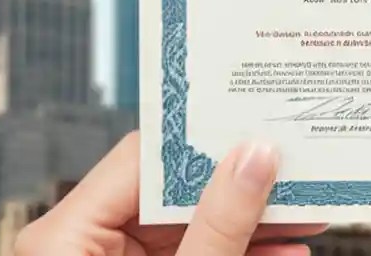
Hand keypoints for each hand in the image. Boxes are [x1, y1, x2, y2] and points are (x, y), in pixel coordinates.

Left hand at [15, 131, 325, 254]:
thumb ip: (219, 225)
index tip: (261, 127)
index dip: (205, 140)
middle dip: (240, 183)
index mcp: (63, 238)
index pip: (142, 158)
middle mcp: (82, 248)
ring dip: (250, 221)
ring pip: (189, 226)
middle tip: (298, 167)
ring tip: (307, 210)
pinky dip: (237, 254)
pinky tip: (284, 251)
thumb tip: (254, 159)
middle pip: (170, 191)